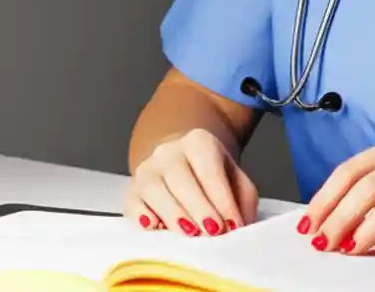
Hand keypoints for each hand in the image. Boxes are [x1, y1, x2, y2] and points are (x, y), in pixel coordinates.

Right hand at [126, 129, 258, 235]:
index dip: (220, 198)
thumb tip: (239, 225)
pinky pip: (132, 201)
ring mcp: (147, 169)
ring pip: (153, 188)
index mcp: (199, 142)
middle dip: (198, 207)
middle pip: (180, 177)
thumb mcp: (236, 180)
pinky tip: (152, 226)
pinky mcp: (132, 190)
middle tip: (212, 231)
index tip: (232, 224)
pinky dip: (140, 214)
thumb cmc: (213, 177)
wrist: (183, 164)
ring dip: (172, 213)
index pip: (209, 169)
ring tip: (190, 233)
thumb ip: (242, 200)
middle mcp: (169, 151)